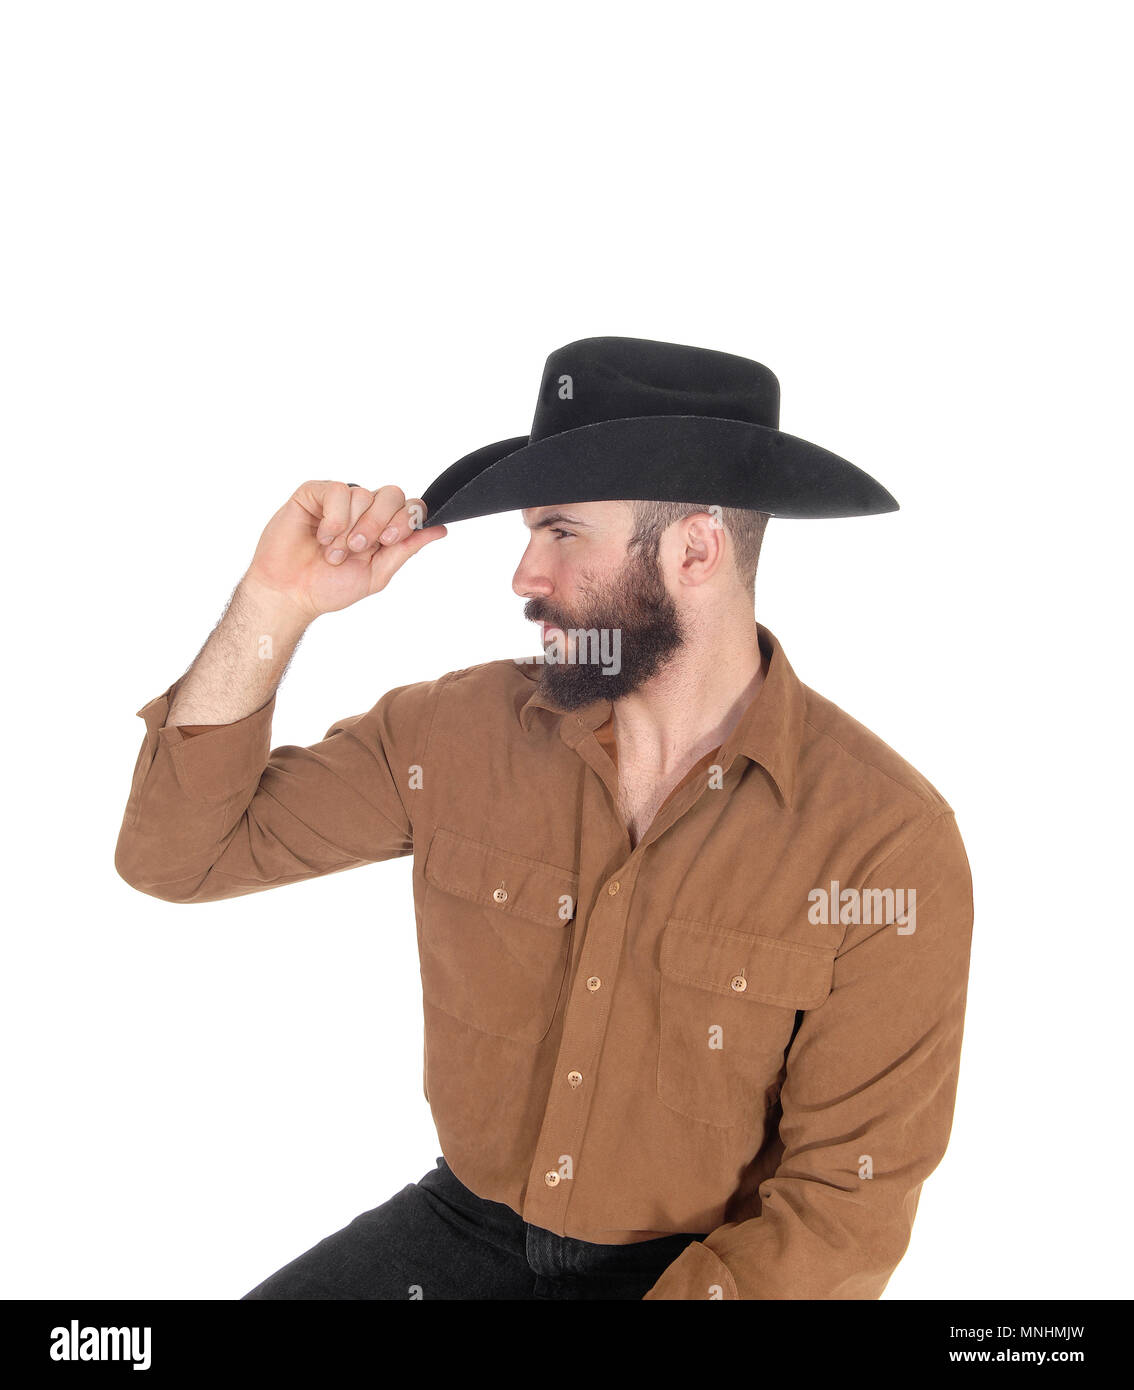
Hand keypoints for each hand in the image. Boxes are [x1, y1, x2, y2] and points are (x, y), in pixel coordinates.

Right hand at [244, 481, 446, 622]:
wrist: (290, 594)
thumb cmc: (328, 587)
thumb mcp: (377, 573)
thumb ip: (406, 549)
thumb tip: (440, 530)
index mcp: (381, 527)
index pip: (410, 507)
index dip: (405, 519)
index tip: (389, 540)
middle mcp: (363, 510)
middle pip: (392, 494)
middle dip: (379, 523)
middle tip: (359, 548)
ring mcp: (338, 500)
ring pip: (363, 494)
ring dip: (350, 530)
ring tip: (333, 552)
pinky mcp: (314, 493)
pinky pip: (338, 490)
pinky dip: (334, 518)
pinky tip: (323, 536)